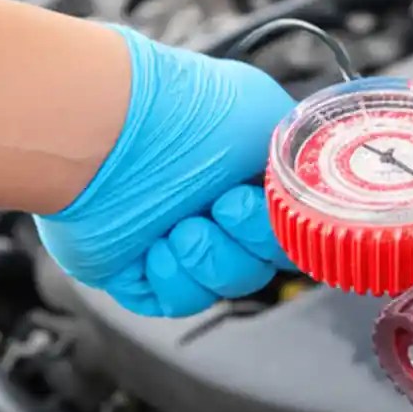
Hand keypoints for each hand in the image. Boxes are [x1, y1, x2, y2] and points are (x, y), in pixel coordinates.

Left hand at [35, 27, 295, 317]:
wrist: (104, 131)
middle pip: (265, 263)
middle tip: (221, 207)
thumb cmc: (182, 111)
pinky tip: (155, 245)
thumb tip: (307, 180)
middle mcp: (217, 208)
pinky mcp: (140, 269)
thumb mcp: (268, 112)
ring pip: (227, 284)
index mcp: (250, 175)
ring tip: (181, 226)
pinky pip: (180, 300)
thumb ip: (302, 153)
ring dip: (211, 259)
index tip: (265, 205)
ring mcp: (180, 239)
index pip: (294, 226)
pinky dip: (174, 278)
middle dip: (248, 242)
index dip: (286, 228)